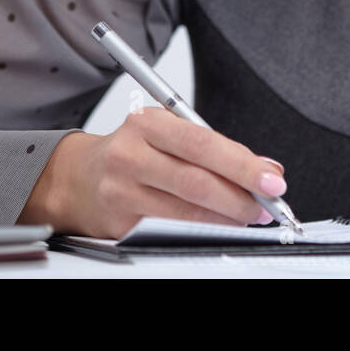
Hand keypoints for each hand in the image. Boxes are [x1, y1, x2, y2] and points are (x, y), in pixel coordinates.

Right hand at [18, 108, 286, 238]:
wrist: (78, 178)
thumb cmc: (134, 153)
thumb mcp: (170, 135)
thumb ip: (216, 149)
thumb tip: (266, 168)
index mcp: (148, 122)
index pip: (203, 143)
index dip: (241, 164)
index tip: (271, 179)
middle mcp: (131, 153)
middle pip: (195, 179)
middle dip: (240, 195)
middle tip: (267, 204)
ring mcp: (122, 189)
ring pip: (184, 209)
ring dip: (226, 216)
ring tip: (250, 216)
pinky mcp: (119, 220)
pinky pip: (169, 227)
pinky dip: (202, 228)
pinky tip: (220, 226)